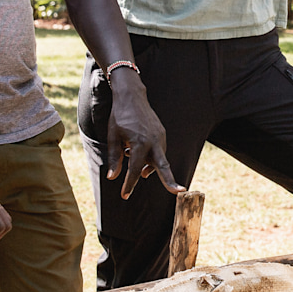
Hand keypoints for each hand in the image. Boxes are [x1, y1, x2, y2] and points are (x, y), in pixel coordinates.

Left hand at [103, 71, 183, 198]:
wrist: (131, 96)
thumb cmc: (119, 117)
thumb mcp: (113, 138)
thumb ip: (115, 158)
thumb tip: (112, 177)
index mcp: (139, 143)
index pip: (134, 169)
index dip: (129, 184)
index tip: (124, 195)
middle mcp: (153, 141)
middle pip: (162, 166)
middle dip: (170, 181)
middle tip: (179, 192)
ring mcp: (159, 137)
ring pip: (158, 159)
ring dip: (149, 167)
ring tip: (139, 171)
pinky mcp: (161, 133)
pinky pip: (158, 151)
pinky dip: (150, 157)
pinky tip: (139, 155)